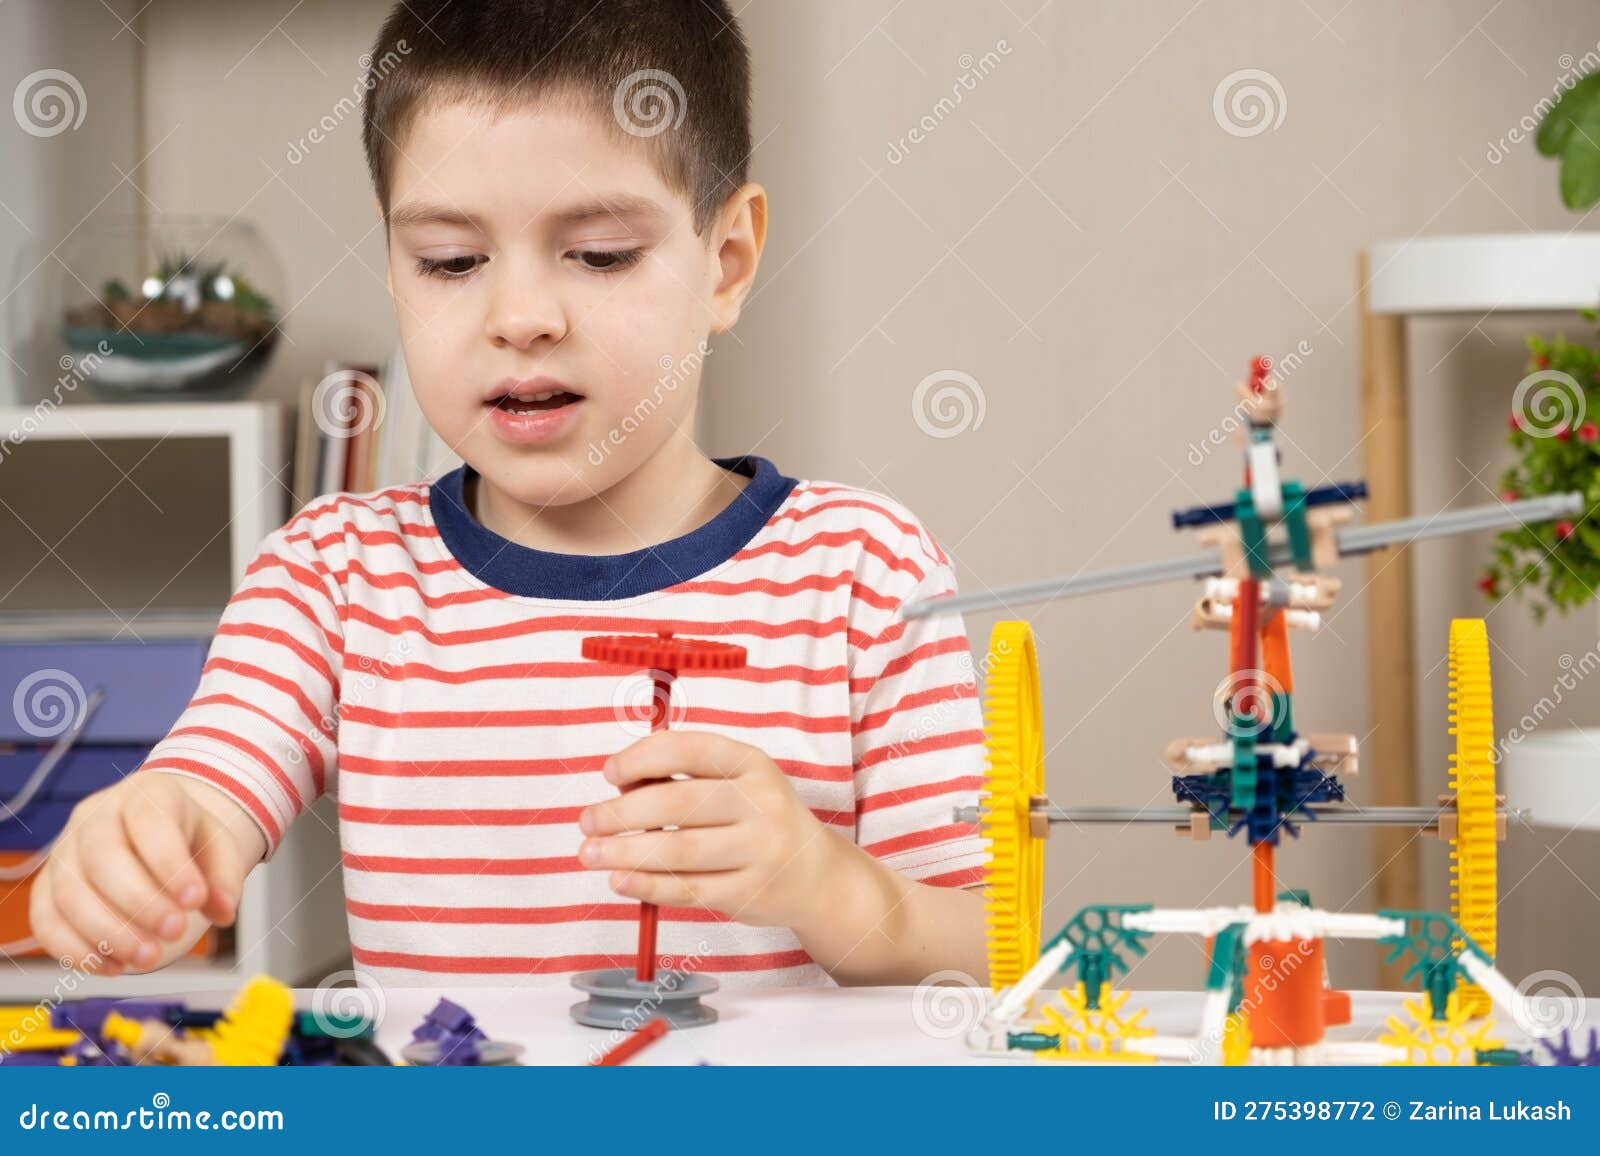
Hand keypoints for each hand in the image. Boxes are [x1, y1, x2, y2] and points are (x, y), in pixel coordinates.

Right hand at [30, 774, 257, 975]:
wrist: (150, 832)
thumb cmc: (183, 838)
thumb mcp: (216, 844)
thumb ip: (224, 876)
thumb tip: (224, 911)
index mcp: (144, 794)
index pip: (148, 820)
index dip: (168, 862)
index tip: (195, 900)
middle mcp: (95, 817)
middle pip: (102, 856)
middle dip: (138, 902)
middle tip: (174, 932)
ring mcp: (63, 851)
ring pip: (69, 892)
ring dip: (107, 933)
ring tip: (148, 957)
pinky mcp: (45, 887)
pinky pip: (46, 921)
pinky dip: (75, 950)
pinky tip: (113, 967)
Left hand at [577, 730, 841, 928]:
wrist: (816, 876)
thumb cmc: (758, 821)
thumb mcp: (738, 784)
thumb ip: (685, 778)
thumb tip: (620, 784)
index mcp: (752, 763)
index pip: (690, 750)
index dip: (642, 757)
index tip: (609, 772)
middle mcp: (760, 803)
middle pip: (679, 803)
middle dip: (622, 812)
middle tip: (587, 821)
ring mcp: (759, 850)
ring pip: (679, 850)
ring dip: (624, 851)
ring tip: (589, 853)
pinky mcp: (749, 893)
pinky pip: (689, 889)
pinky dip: (647, 885)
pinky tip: (619, 880)